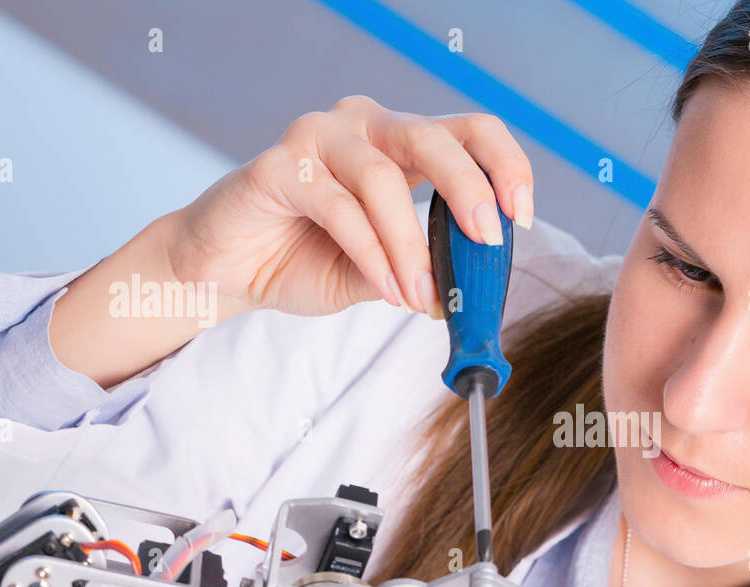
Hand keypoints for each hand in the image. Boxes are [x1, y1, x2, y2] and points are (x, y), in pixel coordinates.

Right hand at [170, 95, 534, 319]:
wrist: (227, 271)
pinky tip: (385, 287)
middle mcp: (364, 127)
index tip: (522, 216)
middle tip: (487, 239)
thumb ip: (424, 271)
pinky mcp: (277, 165)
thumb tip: (469, 292)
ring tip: (418, 296)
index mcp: (400, 144)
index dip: (505, 166)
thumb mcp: (384, 274)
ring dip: (409, 247)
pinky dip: (370, 253)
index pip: (469, 132)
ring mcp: (318, 138)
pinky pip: (338, 206)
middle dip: (469, 189)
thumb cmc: (305, 260)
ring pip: (383, 179)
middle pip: (433, 137)